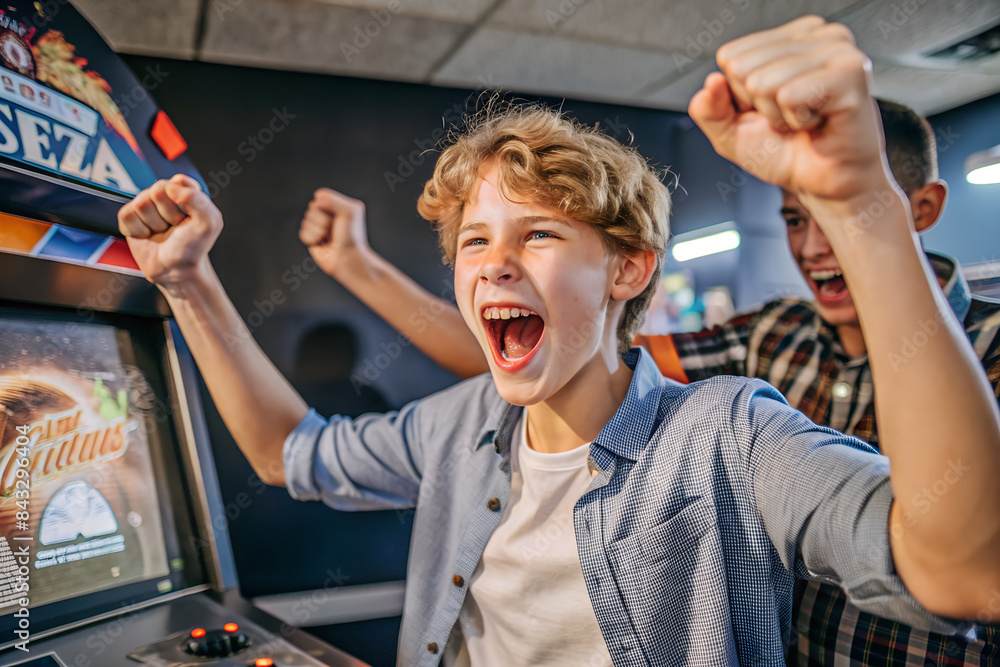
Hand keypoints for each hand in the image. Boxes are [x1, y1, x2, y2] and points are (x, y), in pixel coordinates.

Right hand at [118, 174, 221, 284]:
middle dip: (168, 214)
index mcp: (185, 193)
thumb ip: (197, 198)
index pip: (179, 181)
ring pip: (140, 203)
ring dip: (154, 224)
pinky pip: (127, 215)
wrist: (176, 270)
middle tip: (174, 227)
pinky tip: (147, 236)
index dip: (184, 201)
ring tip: (162, 233)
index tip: (190, 216)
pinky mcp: (130, 218)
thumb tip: (172, 185)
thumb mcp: (209, 223)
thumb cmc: (193, 248)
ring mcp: (146, 206)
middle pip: (156, 191)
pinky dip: (138, 230)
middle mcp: (165, 196)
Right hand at [298, 188, 371, 280]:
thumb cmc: (351, 236)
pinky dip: (312, 238)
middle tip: (335, 230)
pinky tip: (321, 243)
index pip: (320, 196)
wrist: (348, 258)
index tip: (340, 217)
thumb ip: (332, 199)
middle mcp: (327, 215)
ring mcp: (318, 226)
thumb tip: (315, 200)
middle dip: (323, 220)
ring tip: (329, 237)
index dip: (327, 206)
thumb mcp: (350, 210)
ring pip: (306, 221)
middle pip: (312, 208)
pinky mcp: (311, 238)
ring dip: (318, 230)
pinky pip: (303, 232)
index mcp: (338, 206)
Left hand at [689, 16, 886, 202]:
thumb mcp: (731, 132)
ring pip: (762, 83)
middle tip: (791, 117)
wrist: (825, 183)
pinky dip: (796, 120)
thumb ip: (709, 109)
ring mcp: (836, 48)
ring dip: (779, 116)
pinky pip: (788, 96)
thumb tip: (711, 84)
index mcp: (788, 36)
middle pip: (742, 68)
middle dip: (760, 106)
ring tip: (805, 120)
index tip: (772, 108)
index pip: (730, 57)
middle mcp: (815, 33)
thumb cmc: (786, 151)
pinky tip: (818, 121)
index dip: (741, 96)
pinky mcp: (850, 72)